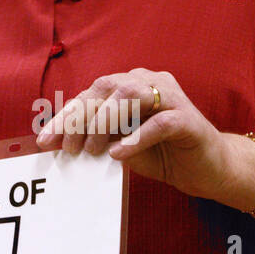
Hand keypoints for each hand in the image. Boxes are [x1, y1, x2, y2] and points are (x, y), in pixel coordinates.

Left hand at [34, 69, 254, 202]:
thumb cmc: (164, 155)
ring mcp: (171, 97)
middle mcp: (149, 82)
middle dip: (81, 118)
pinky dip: (136, 137)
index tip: (45, 141)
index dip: (66, 116)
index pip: (91, 94)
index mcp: (131, 85)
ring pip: (130, 96)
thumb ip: (97, 139)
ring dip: (106, 123)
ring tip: (94, 151)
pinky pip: (159, 122)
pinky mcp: (188, 119)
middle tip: (69, 148)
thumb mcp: (122, 147)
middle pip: (106, 88)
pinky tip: (119, 154)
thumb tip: (59, 143)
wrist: (209, 170)